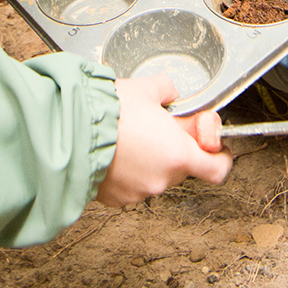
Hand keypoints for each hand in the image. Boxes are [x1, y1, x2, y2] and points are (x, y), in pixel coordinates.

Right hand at [97, 76, 232, 205]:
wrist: (68, 131)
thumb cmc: (107, 112)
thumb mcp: (146, 89)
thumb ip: (167, 91)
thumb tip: (169, 93)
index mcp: (179, 155)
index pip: (218, 169)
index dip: (218, 156)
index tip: (211, 145)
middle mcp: (162, 179)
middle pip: (183, 167)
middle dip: (175, 149)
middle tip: (158, 128)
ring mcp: (138, 192)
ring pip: (155, 175)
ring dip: (150, 160)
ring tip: (129, 137)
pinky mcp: (117, 198)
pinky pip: (132, 184)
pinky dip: (129, 171)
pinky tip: (116, 153)